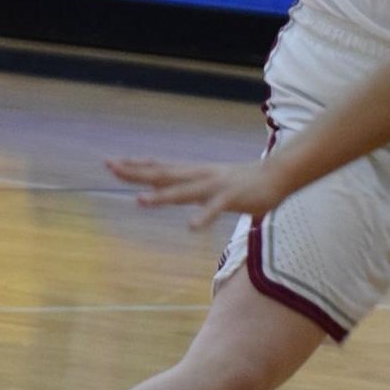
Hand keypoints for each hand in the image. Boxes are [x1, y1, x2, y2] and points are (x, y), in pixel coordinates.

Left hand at [107, 158, 284, 229]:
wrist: (279, 175)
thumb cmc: (246, 183)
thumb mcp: (214, 184)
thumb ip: (195, 189)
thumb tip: (178, 193)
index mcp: (195, 173)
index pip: (161, 167)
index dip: (137, 165)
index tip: (113, 163)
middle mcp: (200, 176)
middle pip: (163, 174)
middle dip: (136, 172)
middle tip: (110, 166)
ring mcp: (215, 186)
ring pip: (184, 191)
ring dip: (162, 196)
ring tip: (140, 201)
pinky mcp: (232, 197)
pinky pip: (216, 208)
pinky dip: (204, 217)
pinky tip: (193, 227)